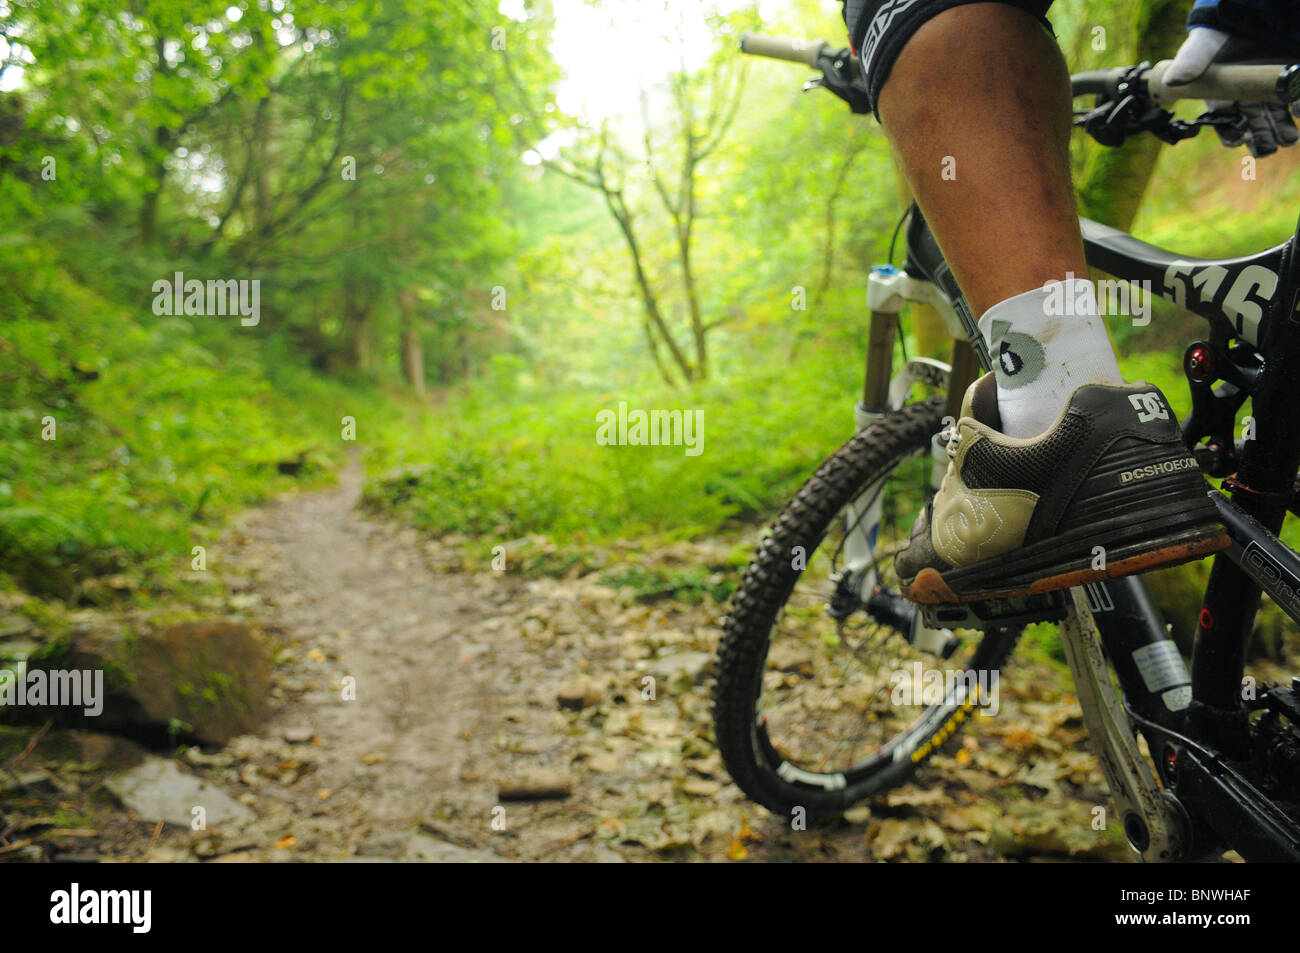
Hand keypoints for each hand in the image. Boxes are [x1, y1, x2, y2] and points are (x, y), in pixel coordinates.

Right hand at [1166, 26, 1298, 156]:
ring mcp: (1269, 87)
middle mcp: (1246, 96)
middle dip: (1262, 140)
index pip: (1226, 123)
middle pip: (1254, 126)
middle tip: (1267, 148)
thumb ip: (1190, 62)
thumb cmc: (1219, 32)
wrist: (1246, 9)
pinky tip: (1298, 109)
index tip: (1240, 140)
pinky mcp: (1288, 76)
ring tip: (1288, 138)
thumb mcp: (1203, 45)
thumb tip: (1171, 82)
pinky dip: (1298, 105)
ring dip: (1283, 131)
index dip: (1232, 135)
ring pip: (1276, 118)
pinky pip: (1294, 98)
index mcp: (1222, 95)